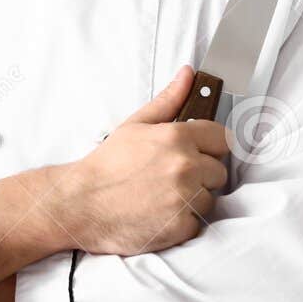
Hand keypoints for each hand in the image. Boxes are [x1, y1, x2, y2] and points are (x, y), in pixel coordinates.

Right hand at [50, 64, 229, 255]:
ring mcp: (184, 198)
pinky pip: (196, 223)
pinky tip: (158, 215)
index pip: (223, 139)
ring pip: (209, 199)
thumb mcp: (134, 126)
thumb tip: (188, 74)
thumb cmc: (106, 165)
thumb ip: (168, 100)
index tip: (197, 154)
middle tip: (169, 178)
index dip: (210, 148)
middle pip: (219, 172)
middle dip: (200, 176)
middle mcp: (185, 166)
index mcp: (177, 137)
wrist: (79, 204)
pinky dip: (181, 222)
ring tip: (161, 198)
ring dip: (191, 200)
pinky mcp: (180, 226)